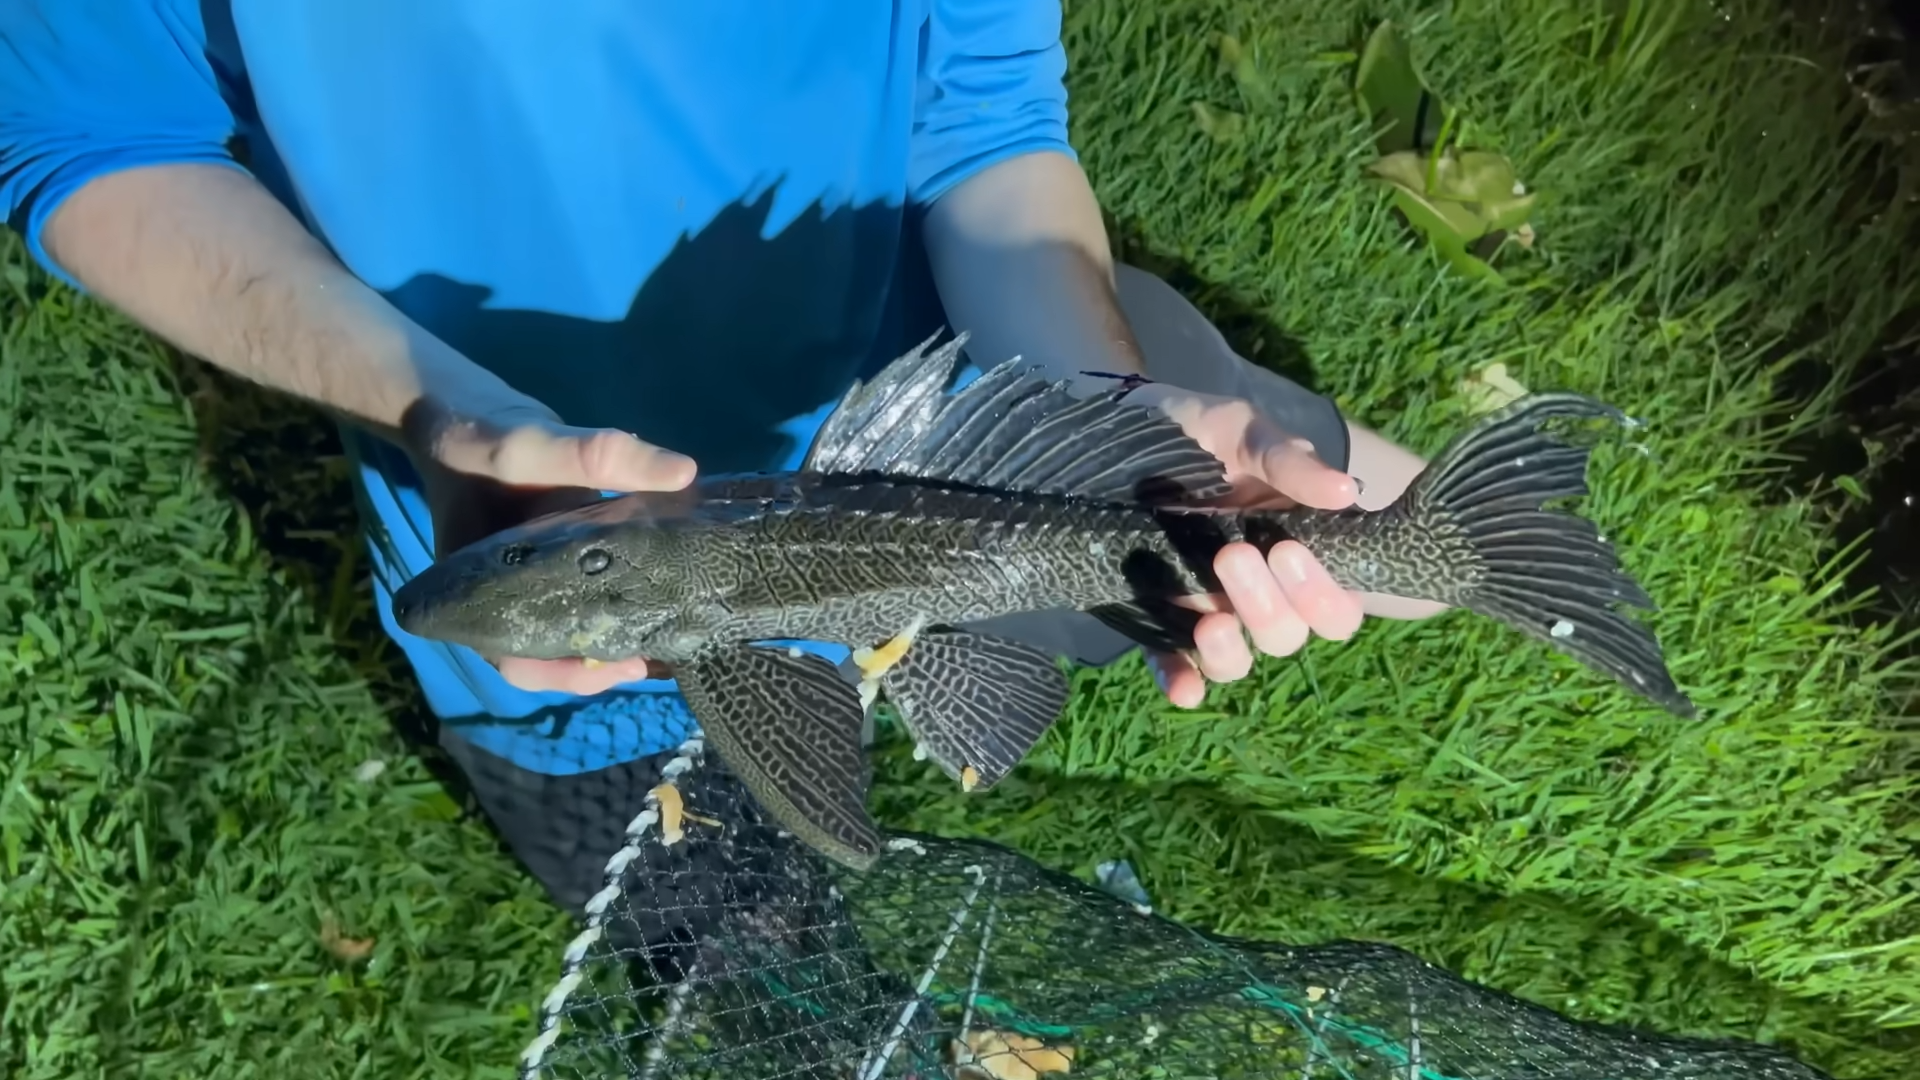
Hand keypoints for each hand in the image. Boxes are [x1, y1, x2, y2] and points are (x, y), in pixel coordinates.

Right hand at [400, 392, 696, 694]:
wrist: (458, 405)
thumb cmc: (480, 438)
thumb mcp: (532, 445)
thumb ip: (598, 456)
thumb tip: (684, 471)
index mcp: (478, 598)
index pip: (516, 659)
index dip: (565, 674)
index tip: (621, 666)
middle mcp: (502, 597)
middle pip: (546, 654)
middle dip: (599, 661)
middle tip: (654, 657)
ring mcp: (528, 578)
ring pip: (567, 626)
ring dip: (610, 634)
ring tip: (662, 633)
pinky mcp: (553, 554)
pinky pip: (582, 589)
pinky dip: (614, 596)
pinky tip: (655, 588)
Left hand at [1126, 385, 1366, 707]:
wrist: (1119, 423)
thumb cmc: (1195, 426)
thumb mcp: (1241, 429)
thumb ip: (1288, 460)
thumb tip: (1347, 491)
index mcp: (1295, 548)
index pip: (1336, 605)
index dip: (1326, 597)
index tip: (1290, 551)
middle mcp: (1258, 588)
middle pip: (1288, 635)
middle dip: (1268, 607)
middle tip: (1234, 554)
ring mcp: (1206, 605)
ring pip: (1237, 661)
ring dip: (1230, 651)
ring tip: (1210, 621)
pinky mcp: (1155, 616)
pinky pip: (1173, 666)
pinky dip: (1179, 681)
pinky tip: (1181, 686)